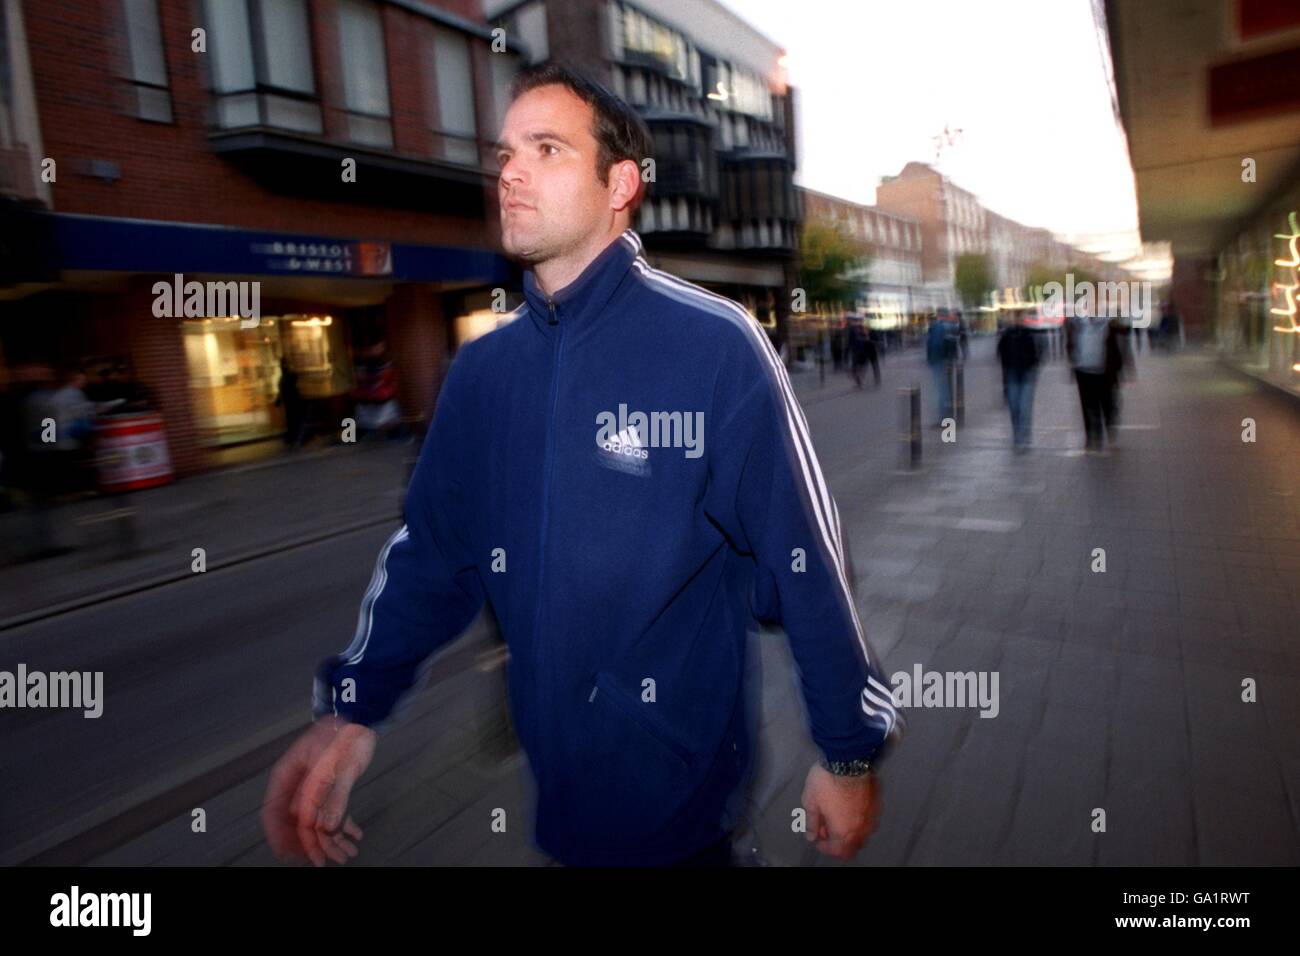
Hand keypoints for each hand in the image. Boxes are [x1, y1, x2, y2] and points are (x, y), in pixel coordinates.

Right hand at [261, 715, 376, 865]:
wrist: (361, 720)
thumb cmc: (345, 734)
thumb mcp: (340, 765)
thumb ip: (333, 796)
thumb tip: (325, 827)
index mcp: (288, 774)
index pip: (274, 812)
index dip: (279, 836)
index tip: (289, 854)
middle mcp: (296, 783)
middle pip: (293, 821)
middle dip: (308, 844)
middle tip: (321, 860)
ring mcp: (310, 786)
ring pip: (312, 820)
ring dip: (328, 840)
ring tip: (344, 854)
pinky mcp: (326, 787)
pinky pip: (328, 812)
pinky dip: (340, 826)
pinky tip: (354, 834)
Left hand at [801, 761, 881, 860]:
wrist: (848, 759)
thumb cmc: (827, 780)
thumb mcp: (810, 802)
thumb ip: (811, 822)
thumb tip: (811, 835)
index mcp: (843, 831)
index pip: (836, 850)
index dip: (824, 846)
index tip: (817, 838)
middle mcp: (861, 827)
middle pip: (852, 846)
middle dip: (839, 841)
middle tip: (827, 828)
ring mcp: (871, 815)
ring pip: (862, 833)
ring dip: (850, 831)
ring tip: (838, 817)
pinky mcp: (877, 803)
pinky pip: (869, 819)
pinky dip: (858, 819)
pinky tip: (849, 807)